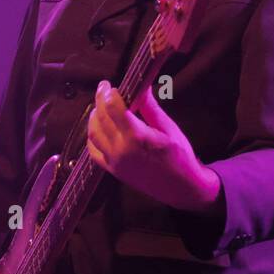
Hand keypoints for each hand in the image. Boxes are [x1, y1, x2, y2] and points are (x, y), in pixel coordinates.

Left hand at [86, 80, 220, 211]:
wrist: (181, 189)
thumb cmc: (180, 157)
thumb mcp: (169, 129)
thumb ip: (151, 108)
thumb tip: (142, 87)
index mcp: (137, 137)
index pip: (114, 109)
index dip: (108, 94)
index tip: (108, 85)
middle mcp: (121, 150)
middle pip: (101, 119)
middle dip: (100, 101)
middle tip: (102, 89)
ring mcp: (114, 162)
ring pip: (94, 134)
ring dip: (94, 117)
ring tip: (100, 106)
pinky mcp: (112, 171)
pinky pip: (93, 151)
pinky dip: (93, 137)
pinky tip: (98, 127)